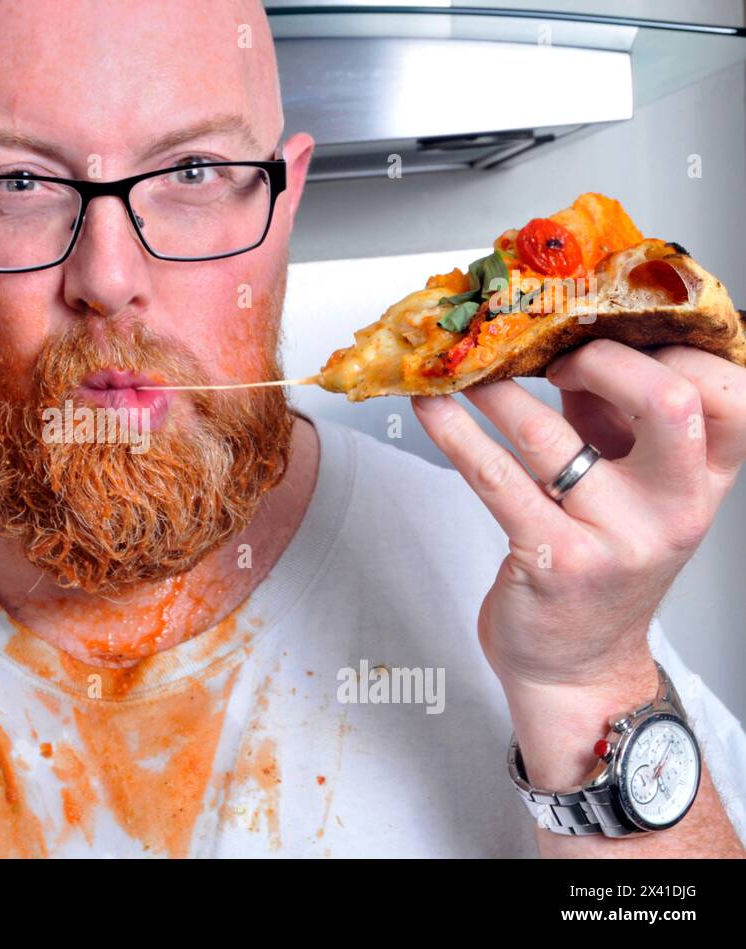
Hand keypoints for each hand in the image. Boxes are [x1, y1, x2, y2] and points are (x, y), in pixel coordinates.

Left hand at [412, 340, 745, 696]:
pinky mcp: (554, 561)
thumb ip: (618, 421)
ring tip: (462, 368)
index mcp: (706, 482)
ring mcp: (617, 539)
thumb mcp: (632, 490)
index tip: (619, 337)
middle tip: (552, 355)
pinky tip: (431, 407)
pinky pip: (496, 478)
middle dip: (605, 358)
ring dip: (497, 391)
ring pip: (554, 436)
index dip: (677, 352)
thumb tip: (568, 342)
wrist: (577, 665)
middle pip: (672, 403)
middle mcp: (675, 509)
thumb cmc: (603, 564)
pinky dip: (455, 433)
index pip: (732, 397)